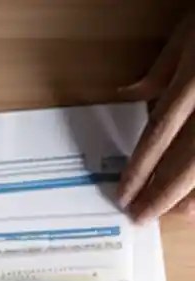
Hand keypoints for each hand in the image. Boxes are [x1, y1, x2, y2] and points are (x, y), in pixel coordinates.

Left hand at [118, 12, 194, 220]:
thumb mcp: (188, 33)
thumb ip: (160, 69)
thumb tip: (127, 95)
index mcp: (194, 82)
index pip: (160, 134)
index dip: (140, 168)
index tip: (124, 194)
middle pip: (188, 161)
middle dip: (162, 194)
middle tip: (141, 217)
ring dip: (194, 197)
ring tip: (174, 215)